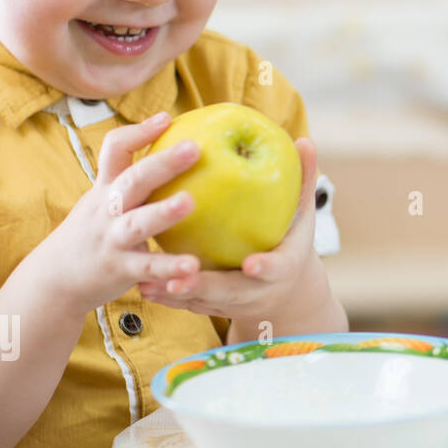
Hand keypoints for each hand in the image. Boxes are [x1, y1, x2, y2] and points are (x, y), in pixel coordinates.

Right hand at [35, 111, 203, 317]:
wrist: (52, 280)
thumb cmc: (92, 232)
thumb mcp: (104, 200)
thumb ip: (133, 179)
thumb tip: (176, 148)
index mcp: (107, 187)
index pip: (115, 150)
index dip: (139, 132)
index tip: (168, 118)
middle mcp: (108, 209)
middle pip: (133, 180)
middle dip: (163, 163)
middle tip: (194, 148)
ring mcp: (113, 239)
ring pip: (138, 223)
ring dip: (163, 212)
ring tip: (189, 202)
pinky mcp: (119, 269)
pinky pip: (147, 268)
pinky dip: (169, 267)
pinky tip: (193, 266)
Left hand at [136, 136, 325, 324]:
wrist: (288, 290)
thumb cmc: (291, 240)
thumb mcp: (304, 213)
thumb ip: (303, 181)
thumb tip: (304, 139)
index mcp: (285, 268)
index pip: (277, 269)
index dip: (265, 268)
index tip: (250, 265)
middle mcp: (258, 292)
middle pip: (230, 292)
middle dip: (203, 287)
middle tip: (179, 278)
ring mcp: (234, 303)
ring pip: (203, 303)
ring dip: (176, 295)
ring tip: (149, 282)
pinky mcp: (214, 308)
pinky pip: (188, 305)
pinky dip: (167, 298)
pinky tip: (143, 285)